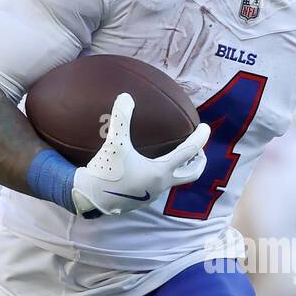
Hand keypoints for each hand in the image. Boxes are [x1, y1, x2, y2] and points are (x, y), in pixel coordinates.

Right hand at [72, 94, 209, 216]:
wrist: (89, 197)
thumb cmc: (106, 171)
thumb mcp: (114, 143)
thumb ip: (121, 119)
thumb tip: (126, 96)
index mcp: (160, 171)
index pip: (188, 152)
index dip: (199, 138)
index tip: (206, 127)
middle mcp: (161, 185)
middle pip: (191, 174)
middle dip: (199, 161)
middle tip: (199, 150)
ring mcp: (152, 194)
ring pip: (174, 180)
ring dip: (180, 168)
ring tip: (177, 156)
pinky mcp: (142, 199)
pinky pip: (159, 185)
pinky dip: (163, 174)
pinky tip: (151, 167)